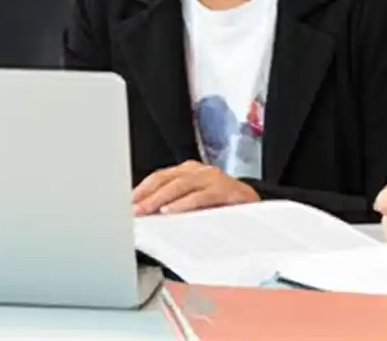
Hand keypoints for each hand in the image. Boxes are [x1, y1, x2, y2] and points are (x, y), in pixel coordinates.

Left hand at [132, 160, 258, 215]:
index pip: (160, 177)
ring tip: (147, 210)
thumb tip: (146, 215)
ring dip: (161, 199)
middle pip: (167, 180)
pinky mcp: (226, 189)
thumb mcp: (196, 202)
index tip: (127, 203)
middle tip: (134, 210)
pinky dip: (184, 204)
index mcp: (189, 171)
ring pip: (181, 185)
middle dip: (147, 196)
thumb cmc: (223, 207)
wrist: (259, 209)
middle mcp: (199, 171)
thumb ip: (174, 204)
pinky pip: (201, 196)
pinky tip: (171, 211)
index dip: (142, 189)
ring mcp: (213, 178)